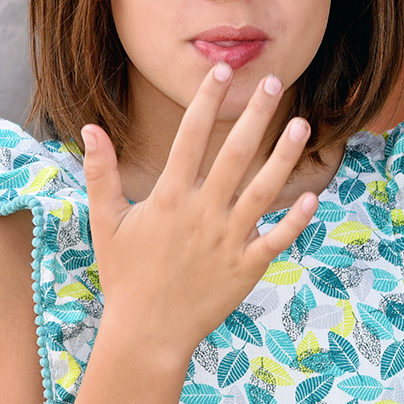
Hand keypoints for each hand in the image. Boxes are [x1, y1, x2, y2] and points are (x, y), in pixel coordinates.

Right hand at [83, 68, 318, 356]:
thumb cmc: (126, 274)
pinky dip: (295, 219)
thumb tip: (90, 127)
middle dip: (254, 115)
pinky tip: (313, 195)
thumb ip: (101, 172)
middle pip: (234, 154)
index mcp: (169, 198)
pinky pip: (276, 239)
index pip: (190, 137)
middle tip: (272, 80)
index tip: (222, 70)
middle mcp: (202, 213)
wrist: (147, 333)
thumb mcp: (107, 222)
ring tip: (302, 125)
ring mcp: (228, 240)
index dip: (207, 100)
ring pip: (263, 191)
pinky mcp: (247, 267)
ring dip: (284, 157)